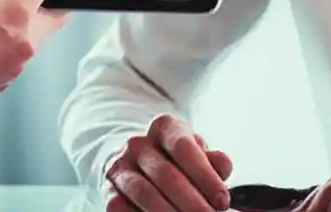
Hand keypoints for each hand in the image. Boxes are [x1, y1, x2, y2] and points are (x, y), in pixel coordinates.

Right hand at [105, 114, 233, 211]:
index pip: (184, 147)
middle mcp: (139, 144)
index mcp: (165, 127)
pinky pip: (121, 208)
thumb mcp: (198, 153)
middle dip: (192, 202)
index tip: (222, 201)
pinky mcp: (108, 192)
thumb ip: (213, 161)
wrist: (136, 162)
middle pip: (166, 174)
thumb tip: (222, 166)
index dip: (205, 176)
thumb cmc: (176, 160)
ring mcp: (120, 167)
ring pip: (144, 193)